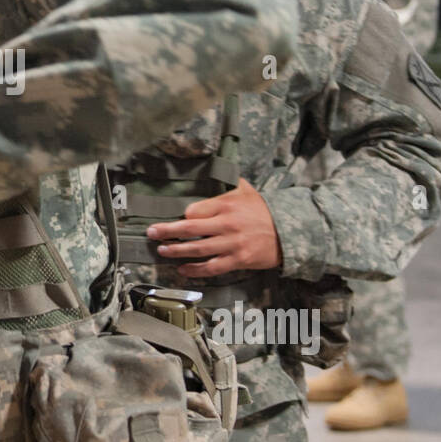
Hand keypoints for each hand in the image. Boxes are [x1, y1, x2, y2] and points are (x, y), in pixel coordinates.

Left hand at [146, 177, 281, 276]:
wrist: (288, 232)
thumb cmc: (263, 210)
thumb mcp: (245, 190)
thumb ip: (227, 183)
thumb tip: (211, 171)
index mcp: (226, 205)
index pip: (195, 210)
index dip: (182, 216)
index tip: (171, 219)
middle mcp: (227, 224)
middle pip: (190, 229)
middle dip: (167, 232)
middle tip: (151, 233)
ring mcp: (232, 244)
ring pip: (198, 249)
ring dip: (177, 251)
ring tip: (162, 251)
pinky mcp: (238, 260)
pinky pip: (212, 267)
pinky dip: (195, 270)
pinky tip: (183, 269)